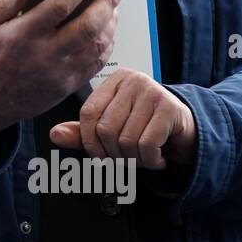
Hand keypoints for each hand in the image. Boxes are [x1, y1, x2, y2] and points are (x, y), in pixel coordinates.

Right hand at [0, 0, 126, 153]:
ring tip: (112, 7)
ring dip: (111, 22)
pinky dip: (106, 45)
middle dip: (108, 2)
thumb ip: (5, 0)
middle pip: (89, 25)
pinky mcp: (65, 87)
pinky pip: (96, 64)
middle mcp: (44, 54)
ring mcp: (58, 73)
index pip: (62, 4)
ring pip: (98, 45)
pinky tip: (106, 32)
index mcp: (23, 34)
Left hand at [49, 68, 196, 169]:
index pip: (88, 113)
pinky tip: (158, 158)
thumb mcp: (112, 129)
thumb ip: (83, 133)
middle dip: (115, 155)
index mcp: (113, 82)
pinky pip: (147, 145)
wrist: (187, 131)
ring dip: (134, 160)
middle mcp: (132, 81)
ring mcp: (153, 92)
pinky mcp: (170, 108)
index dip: (89, 143)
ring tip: (144, 157)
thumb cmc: (146, 128)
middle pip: (106, 129)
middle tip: (128, 160)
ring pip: (126, 140)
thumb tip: (54, 135)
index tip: (99, 158)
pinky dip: (150, 160)